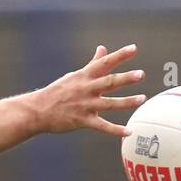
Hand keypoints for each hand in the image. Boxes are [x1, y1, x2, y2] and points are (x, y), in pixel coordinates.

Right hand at [31, 43, 145, 136]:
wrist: (38, 110)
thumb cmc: (58, 91)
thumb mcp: (75, 75)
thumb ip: (93, 63)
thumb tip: (103, 48)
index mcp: (84, 76)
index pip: (104, 62)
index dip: (119, 55)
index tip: (133, 48)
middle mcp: (86, 89)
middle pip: (109, 82)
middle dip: (125, 78)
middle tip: (141, 74)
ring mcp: (85, 105)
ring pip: (109, 103)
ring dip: (126, 102)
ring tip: (142, 99)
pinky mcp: (83, 121)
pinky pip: (102, 126)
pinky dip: (116, 130)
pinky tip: (129, 132)